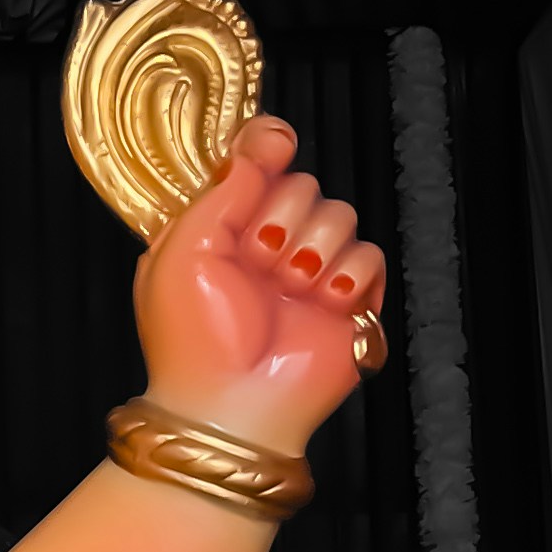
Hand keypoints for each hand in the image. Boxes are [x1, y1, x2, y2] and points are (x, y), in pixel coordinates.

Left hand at [132, 115, 387, 459]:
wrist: (230, 406)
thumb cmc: (192, 341)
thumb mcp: (182, 252)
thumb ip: (219, 190)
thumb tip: (254, 146)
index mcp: (220, 228)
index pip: (255, 162)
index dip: (267, 145)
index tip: (274, 146)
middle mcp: (265, 243)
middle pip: (303, 183)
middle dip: (282, 216)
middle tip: (258, 258)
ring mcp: (308, 270)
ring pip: (340, 214)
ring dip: (313, 247)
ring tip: (289, 286)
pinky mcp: (347, 299)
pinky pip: (369, 255)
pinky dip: (349, 275)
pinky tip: (324, 302)